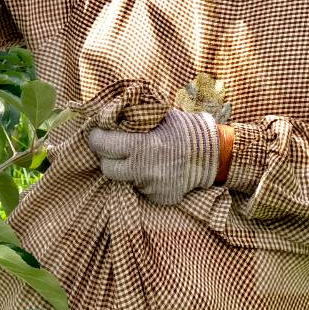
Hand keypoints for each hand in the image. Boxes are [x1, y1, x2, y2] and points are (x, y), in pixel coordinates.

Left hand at [87, 109, 218, 204]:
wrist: (212, 155)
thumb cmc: (184, 129)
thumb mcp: (160, 115)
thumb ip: (134, 115)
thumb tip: (107, 111)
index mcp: (143, 146)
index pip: (103, 146)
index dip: (96, 137)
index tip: (96, 132)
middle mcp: (145, 170)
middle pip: (107, 168)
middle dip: (106, 156)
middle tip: (111, 146)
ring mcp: (152, 188)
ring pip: (122, 179)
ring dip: (124, 168)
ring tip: (137, 156)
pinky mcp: (159, 198)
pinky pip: (139, 189)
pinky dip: (141, 179)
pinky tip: (154, 168)